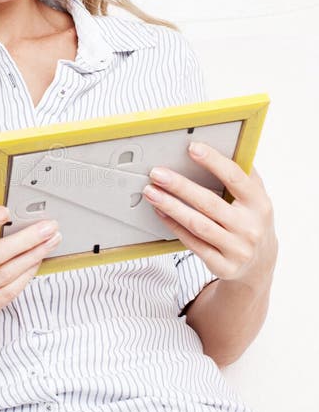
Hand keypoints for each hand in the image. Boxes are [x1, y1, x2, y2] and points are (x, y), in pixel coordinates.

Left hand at [141, 141, 277, 284]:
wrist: (260, 264)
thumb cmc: (252, 221)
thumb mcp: (256, 198)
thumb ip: (243, 175)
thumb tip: (224, 146)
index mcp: (259, 204)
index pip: (235, 178)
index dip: (213, 161)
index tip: (192, 148)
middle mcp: (249, 227)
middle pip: (208, 203)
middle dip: (179, 186)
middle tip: (157, 173)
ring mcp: (236, 249)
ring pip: (196, 224)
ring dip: (170, 206)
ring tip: (151, 192)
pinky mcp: (222, 265)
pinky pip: (193, 243)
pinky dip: (174, 226)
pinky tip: (160, 212)